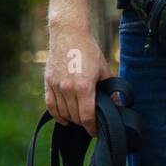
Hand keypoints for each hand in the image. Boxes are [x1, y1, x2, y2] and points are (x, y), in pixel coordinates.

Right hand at [45, 22, 111, 136]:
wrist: (69, 33)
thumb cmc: (89, 51)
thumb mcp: (104, 71)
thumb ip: (110, 91)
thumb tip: (118, 107)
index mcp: (83, 87)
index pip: (87, 117)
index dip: (93, 128)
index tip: (97, 131)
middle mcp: (68, 88)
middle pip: (75, 117)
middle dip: (84, 123)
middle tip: (92, 123)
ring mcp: (56, 85)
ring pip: (63, 113)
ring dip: (73, 119)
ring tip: (81, 118)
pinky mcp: (48, 82)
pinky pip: (51, 106)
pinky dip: (58, 115)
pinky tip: (65, 118)